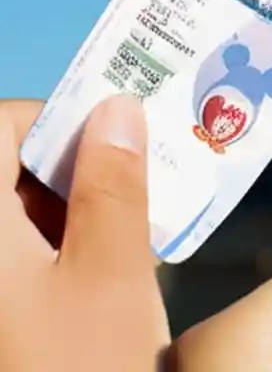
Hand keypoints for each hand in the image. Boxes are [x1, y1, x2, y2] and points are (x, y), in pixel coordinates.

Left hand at [0, 95, 168, 370]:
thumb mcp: (112, 277)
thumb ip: (115, 184)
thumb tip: (117, 109)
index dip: (60, 121)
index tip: (119, 144)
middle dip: (67, 173)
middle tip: (129, 202)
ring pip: (0, 215)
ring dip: (55, 217)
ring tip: (114, 256)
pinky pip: (3, 260)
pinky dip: (36, 257)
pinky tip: (80, 291)